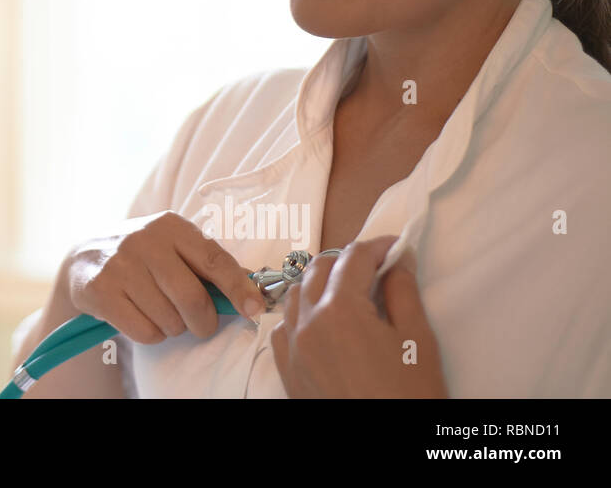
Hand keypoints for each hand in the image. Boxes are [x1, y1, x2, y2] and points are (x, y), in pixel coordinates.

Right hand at [64, 210, 266, 343]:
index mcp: (171, 225)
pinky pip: (144, 331)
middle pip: (192, 298)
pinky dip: (150, 334)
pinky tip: (140, 316)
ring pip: (168, 319)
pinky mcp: (100, 289)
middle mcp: (144, 239)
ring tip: (161, 312)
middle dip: (203, 322)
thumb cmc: (143, 256)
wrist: (84, 258)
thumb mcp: (175, 247)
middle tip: (199, 324)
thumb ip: (211, 264)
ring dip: (172, 328)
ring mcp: (120, 264)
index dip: (238, 288)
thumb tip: (257, 288)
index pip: (214, 259)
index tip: (254, 309)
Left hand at [270, 235, 448, 396]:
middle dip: (348, 260)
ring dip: (320, 283)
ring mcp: (291, 348)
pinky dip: (300, 314)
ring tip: (350, 291)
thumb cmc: (409, 398)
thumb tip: (399, 260)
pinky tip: (322, 322)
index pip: (354, 258)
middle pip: (320, 269)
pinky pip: (283, 328)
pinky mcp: (286, 370)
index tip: (397, 247)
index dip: (378, 246)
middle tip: (378, 267)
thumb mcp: (418, 341)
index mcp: (340, 311)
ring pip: (295, 294)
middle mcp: (306, 323)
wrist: (388, 454)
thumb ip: (404, 293)